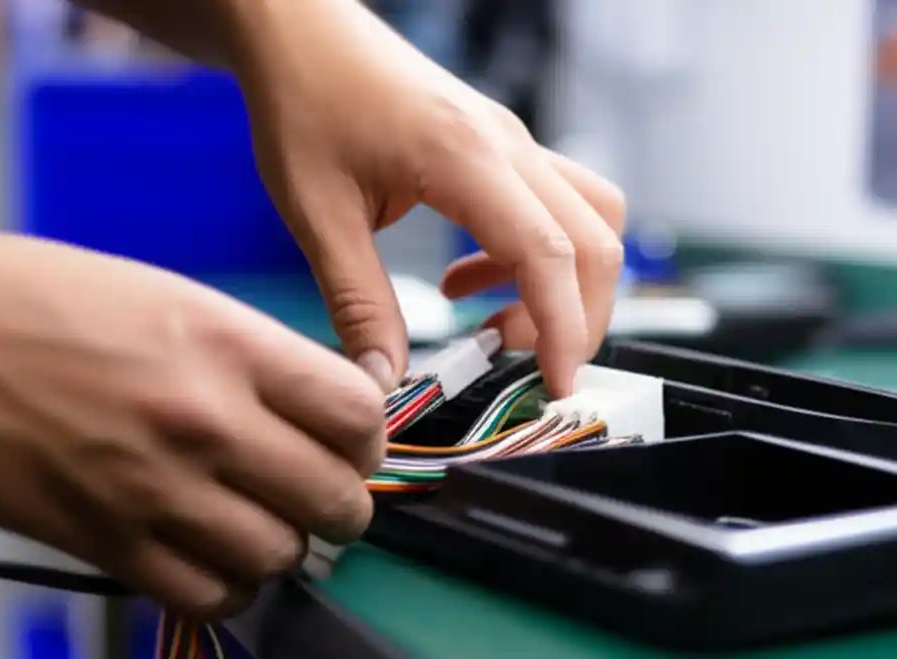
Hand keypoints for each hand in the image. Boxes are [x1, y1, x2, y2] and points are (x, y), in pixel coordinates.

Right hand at [0, 234, 384, 616]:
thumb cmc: (28, 301)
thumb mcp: (167, 296)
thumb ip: (251, 355)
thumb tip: (314, 401)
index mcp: (227, 343)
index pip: (359, 412)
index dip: (369, 435)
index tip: (355, 441)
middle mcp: (205, 419)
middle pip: (337, 498)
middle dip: (342, 501)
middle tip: (323, 491)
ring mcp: (157, 488)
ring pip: (281, 556)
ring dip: (284, 545)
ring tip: (262, 520)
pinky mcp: (107, 542)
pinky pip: (210, 595)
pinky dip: (227, 585)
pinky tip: (214, 555)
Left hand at [230, 0, 626, 395]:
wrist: (302, 29)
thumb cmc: (306, 99)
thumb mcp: (317, 212)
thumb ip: (357, 302)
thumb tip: (382, 379)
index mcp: (467, 158)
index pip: (549, 253)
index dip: (565, 328)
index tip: (558, 384)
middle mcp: (508, 146)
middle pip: (594, 242)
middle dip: (578, 318)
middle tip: (528, 367)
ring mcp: (513, 143)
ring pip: (590, 221)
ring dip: (563, 286)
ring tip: (494, 324)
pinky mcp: (503, 148)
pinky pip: (554, 208)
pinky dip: (531, 259)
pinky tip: (465, 281)